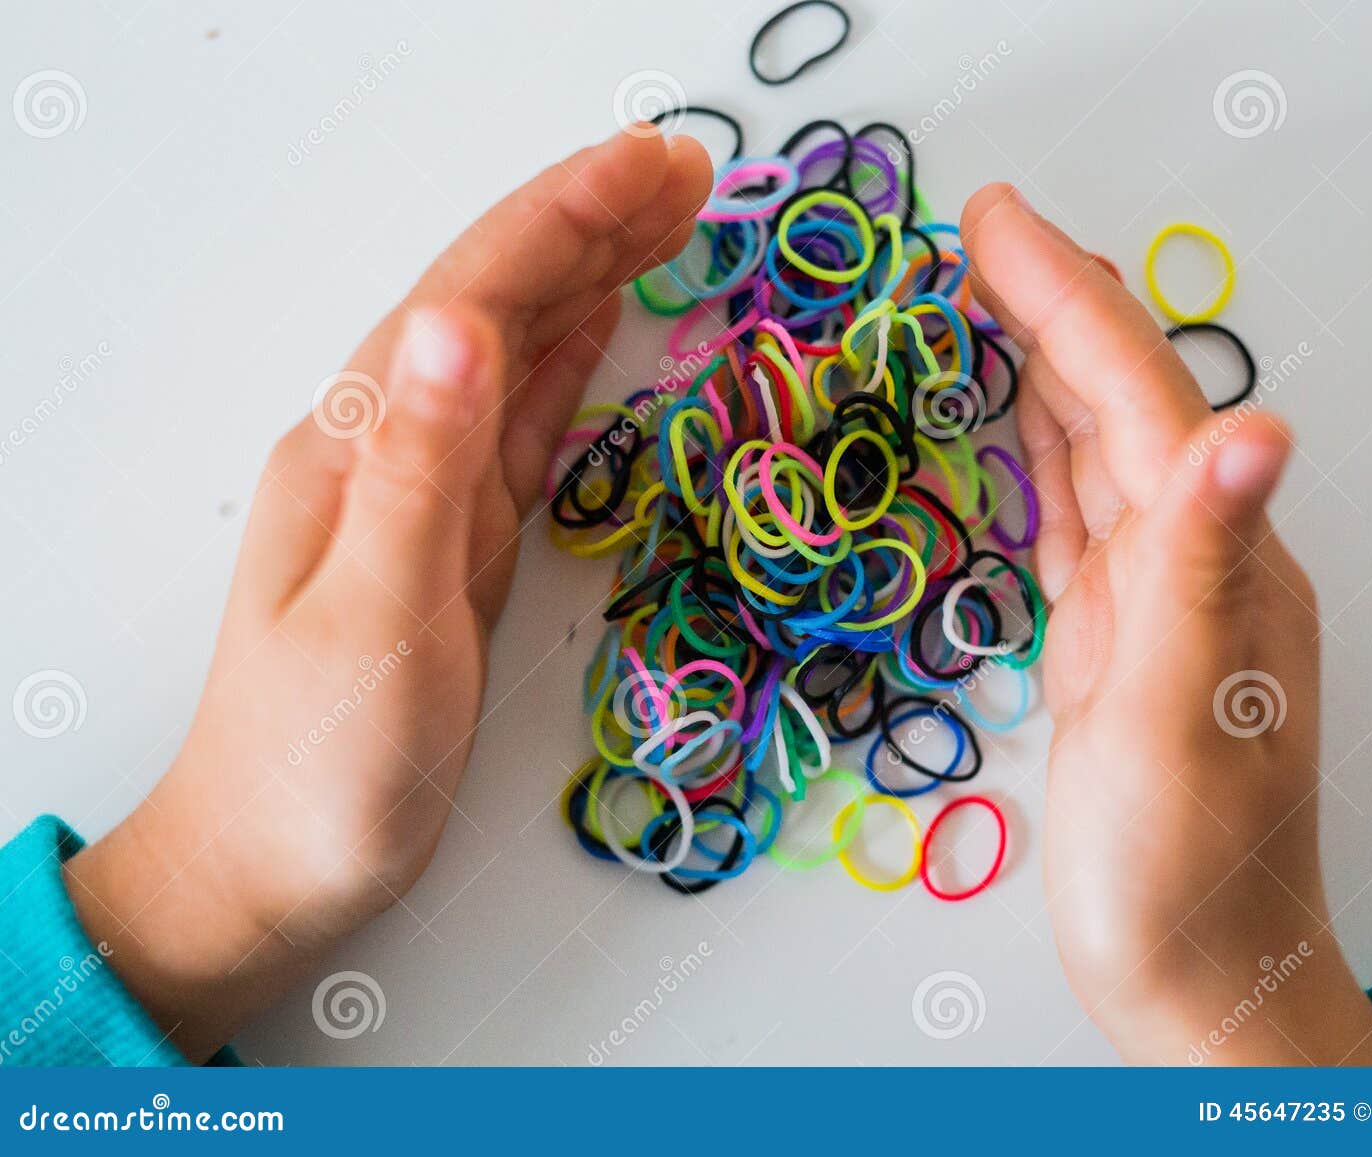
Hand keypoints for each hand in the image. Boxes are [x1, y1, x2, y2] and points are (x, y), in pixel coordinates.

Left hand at [64, 125, 711, 1060]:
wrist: (274, 865)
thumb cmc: (320, 761)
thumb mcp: (375, 616)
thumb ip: (419, 470)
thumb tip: (460, 321)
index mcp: (362, 447)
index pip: (473, 298)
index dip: (564, 219)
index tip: (657, 165)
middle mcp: (390, 448)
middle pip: (497, 303)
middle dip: (588, 223)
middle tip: (688, 171)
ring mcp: (424, 492)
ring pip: (517, 353)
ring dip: (587, 276)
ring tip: (663, 220)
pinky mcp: (456, 540)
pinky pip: (522, 424)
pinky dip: (569, 363)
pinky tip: (598, 327)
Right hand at [960, 186, 1371, 1065]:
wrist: (1194, 975)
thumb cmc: (1188, 868)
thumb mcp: (1192, 718)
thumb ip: (1208, 568)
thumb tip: (1254, 425)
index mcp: (1211, 558)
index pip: (1136, 393)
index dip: (1063, 298)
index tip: (990, 221)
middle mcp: (1188, 561)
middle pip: (1118, 401)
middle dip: (1052, 306)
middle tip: (979, 233)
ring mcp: (1148, 602)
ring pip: (1093, 453)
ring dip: (1044, 367)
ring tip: (991, 299)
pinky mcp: (1108, 645)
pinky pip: (1072, 523)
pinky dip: (1041, 460)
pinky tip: (1023, 433)